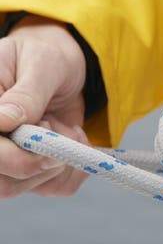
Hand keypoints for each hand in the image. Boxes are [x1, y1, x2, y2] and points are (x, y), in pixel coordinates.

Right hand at [0, 14, 89, 197]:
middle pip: (2, 181)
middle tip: (56, 125)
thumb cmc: (47, 56)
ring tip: (63, 126)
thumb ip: (25, 95)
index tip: (45, 129)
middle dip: (38, 161)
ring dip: (56, 164)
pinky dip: (73, 169)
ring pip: (23, 187)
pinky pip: (53, 187)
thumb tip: (3, 121)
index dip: (13, 155)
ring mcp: (8, 159)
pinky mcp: (32, 171)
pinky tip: (73, 139)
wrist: (66, 68)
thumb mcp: (40, 64)